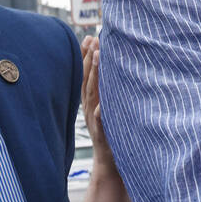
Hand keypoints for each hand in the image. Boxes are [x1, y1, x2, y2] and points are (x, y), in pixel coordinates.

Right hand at [81, 36, 116, 174]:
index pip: (86, 75)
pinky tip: (102, 101)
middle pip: (87, 80)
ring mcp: (95, 120)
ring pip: (93, 95)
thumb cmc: (114, 133)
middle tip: (93, 39)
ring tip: (97, 57)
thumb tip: (111, 69)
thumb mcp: (108, 109)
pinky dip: (100, 111)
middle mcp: (90, 108)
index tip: (89, 38)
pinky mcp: (103, 134)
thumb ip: (108, 91)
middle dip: (89, 58)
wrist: (110, 164)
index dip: (86, 56)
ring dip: (94, 75)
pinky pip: (101, 121)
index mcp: (91, 101)